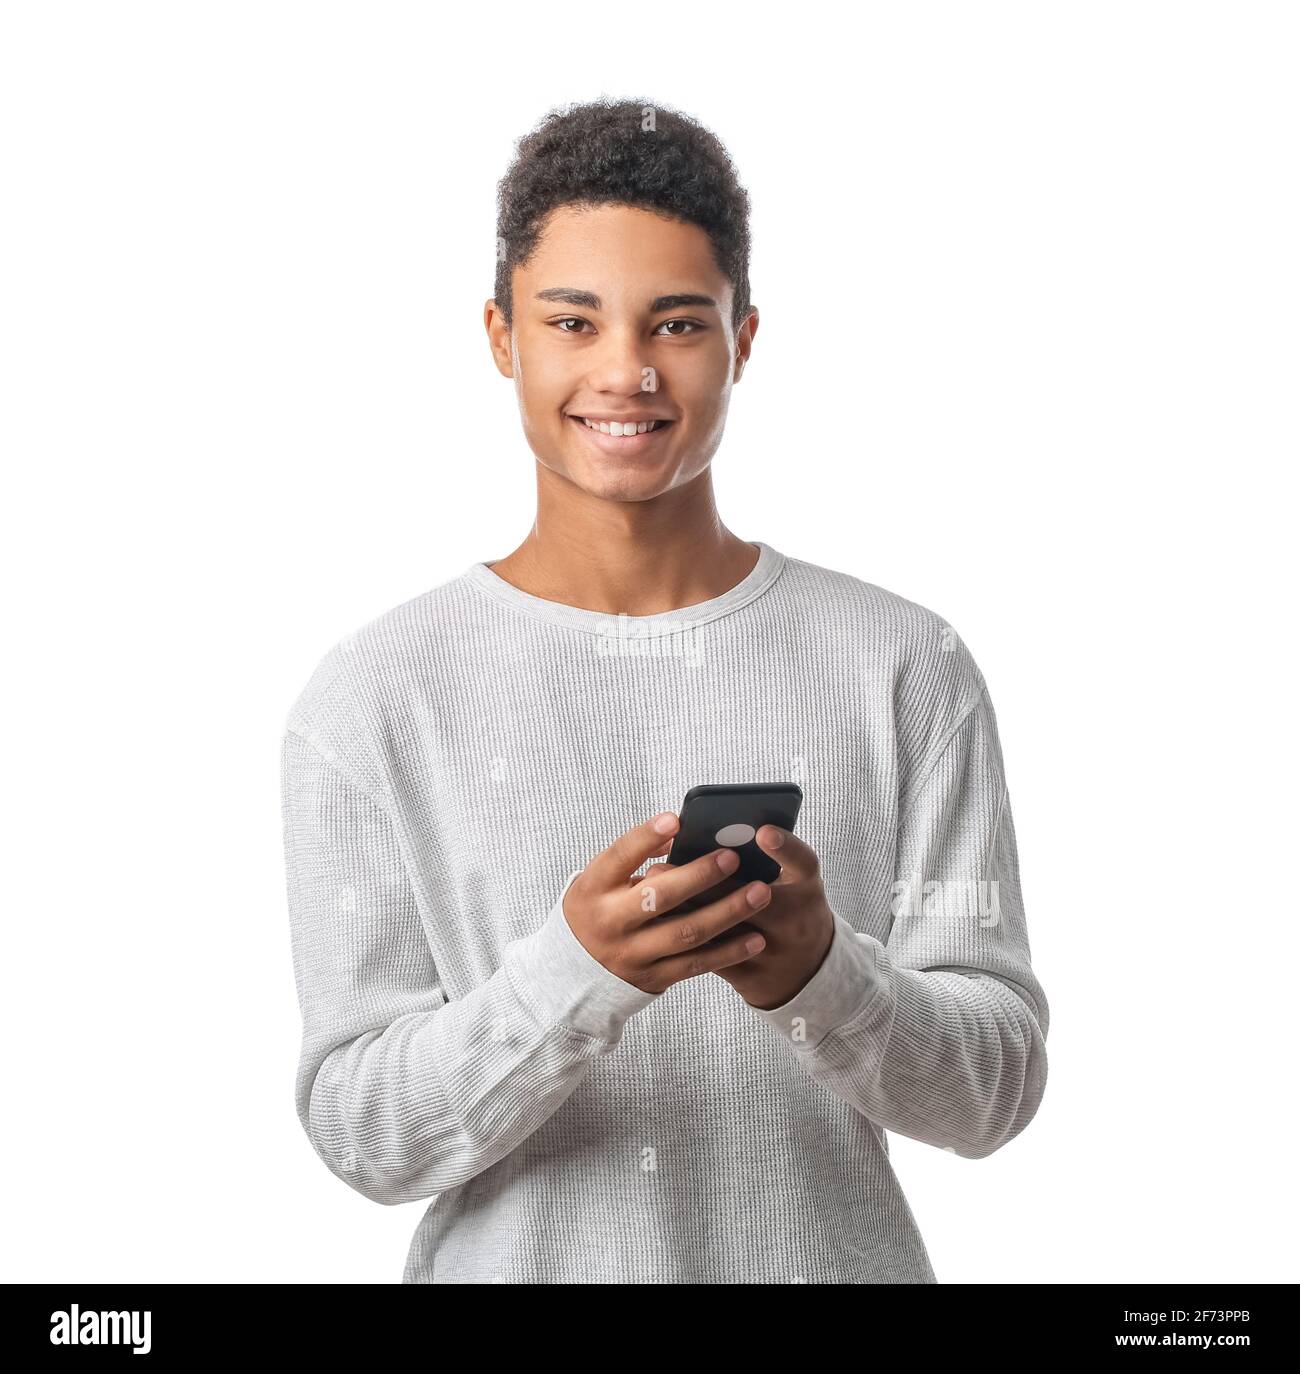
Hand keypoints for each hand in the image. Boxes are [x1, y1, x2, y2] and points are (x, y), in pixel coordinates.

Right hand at [561, 812, 769, 993]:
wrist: (572, 974)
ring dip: (727, 912)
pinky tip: (756, 938)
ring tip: (760, 893)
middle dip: (699, 876)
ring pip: (686, 932)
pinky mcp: (653, 978)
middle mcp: (611, 921)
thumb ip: (634, 859)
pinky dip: (729, 952)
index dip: (646, 837)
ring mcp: (632, 953)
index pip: (620, 857)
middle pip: (659, 897)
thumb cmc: (598, 910)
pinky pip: (696, 964)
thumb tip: (681, 832)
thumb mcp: (600, 882)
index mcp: (594, 888)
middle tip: (733, 857)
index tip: (676, 819)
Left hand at [663, 825, 834, 1010]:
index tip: (762, 831)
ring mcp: (773, 953)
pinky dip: (680, 936)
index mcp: (807, 890)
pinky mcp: (749, 978)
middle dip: (704, 877)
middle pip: (748, 896)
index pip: (803, 863)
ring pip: (720, 928)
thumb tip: (710, 832)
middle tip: (665, 858)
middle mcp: (795, 922)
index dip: (785, 848)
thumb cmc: (794, 910)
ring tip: (651, 883)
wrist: (808, 974)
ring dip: (682, 905)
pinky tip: (655, 917)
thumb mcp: (794, 882)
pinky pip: (709, 957)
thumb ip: (766, 858)